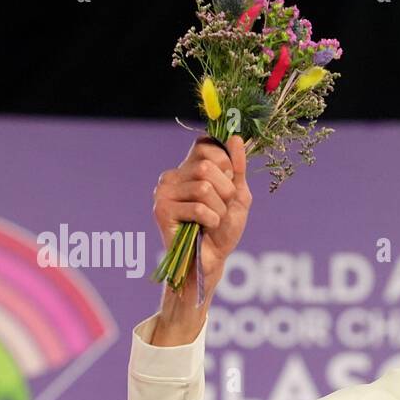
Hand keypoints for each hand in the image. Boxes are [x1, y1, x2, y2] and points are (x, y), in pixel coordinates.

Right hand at [150, 135, 251, 342]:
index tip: (230, 182)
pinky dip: (211, 221)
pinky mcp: (161, 209)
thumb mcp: (238, 196)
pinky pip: (198, 207)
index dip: (225, 162)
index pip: (206, 145)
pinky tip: (203, 229)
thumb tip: (235, 137)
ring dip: (219, 210)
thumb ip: (238, 167)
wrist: (210, 262)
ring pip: (204, 187)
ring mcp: (164, 191)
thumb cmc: (223, 230)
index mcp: (189, 168)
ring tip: (212, 222)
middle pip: (208, 166)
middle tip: (221, 209)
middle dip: (226, 191)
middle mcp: (173, 175)